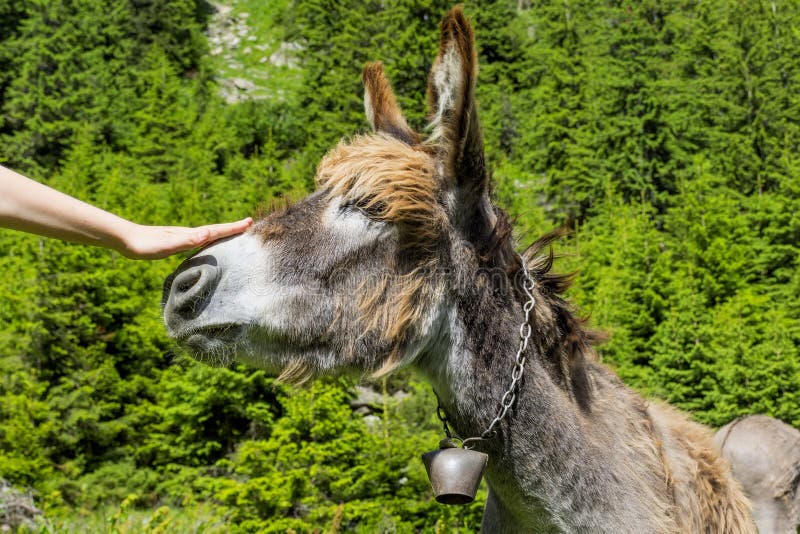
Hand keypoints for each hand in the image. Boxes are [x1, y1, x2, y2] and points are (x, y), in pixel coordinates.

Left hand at [120, 217, 252, 258]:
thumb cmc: (145, 245)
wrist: (124, 239)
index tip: (249, 222)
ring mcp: (181, 237)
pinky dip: (208, 239)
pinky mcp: (174, 242)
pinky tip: (205, 242)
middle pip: (215, 230)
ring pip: (207, 234)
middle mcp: (188, 234)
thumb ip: (187, 240)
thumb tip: (207, 233)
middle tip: (248, 225)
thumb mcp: (167, 244)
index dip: (233, 228)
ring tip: (232, 233)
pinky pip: (198, 240)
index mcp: (190, 235)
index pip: (216, 230)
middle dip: (232, 228)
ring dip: (221, 233)